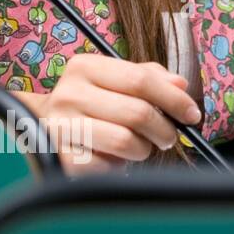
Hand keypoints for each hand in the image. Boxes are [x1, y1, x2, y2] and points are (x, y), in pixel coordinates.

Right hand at [34, 55, 202, 175]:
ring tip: (140, 147)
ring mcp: (59, 127)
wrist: (40, 127)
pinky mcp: (59, 158)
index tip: (192, 114)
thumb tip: (181, 85)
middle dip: (165, 129)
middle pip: (138, 113)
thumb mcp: (117, 80)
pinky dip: (120, 166)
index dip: (175, 99)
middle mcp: (68, 94)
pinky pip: (107, 166)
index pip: (142, 80)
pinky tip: (113, 158)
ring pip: (126, 141)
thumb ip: (150, 77)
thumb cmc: (91, 102)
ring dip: (144, 149)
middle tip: (169, 137)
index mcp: (85, 67)